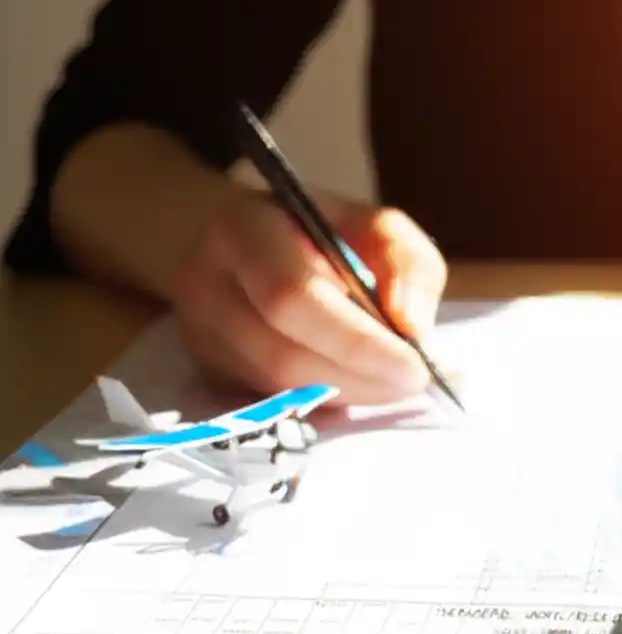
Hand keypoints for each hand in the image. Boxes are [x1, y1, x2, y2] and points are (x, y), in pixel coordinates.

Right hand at [170, 190, 445, 404]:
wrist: (265, 246)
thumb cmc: (331, 236)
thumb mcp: (382, 230)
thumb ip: (408, 266)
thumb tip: (410, 327)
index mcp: (244, 228)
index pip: (293, 295)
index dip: (356, 341)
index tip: (413, 366)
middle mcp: (203, 281)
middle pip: (280, 353)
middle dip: (357, 377)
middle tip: (412, 383)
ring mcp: (196, 333)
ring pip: (275, 388)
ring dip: (345, 394)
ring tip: (390, 383)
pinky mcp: (206, 372)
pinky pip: (268, 405)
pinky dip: (323, 404)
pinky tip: (354, 386)